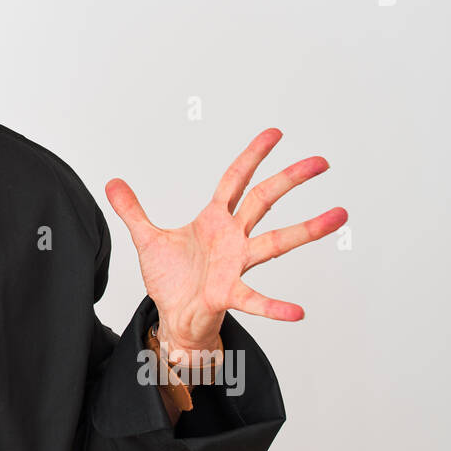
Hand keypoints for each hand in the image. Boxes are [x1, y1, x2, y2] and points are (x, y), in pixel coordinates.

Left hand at [104, 128, 345, 358]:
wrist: (173, 317)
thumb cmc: (170, 279)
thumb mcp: (146, 238)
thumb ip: (132, 209)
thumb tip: (111, 181)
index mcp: (213, 220)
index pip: (236, 179)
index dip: (253, 155)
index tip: (276, 133)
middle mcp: (231, 238)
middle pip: (264, 201)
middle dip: (291, 179)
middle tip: (322, 162)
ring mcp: (234, 264)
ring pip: (275, 242)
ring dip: (308, 230)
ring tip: (338, 216)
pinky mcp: (227, 292)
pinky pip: (253, 299)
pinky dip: (274, 306)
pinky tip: (297, 312)